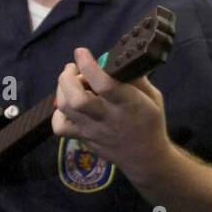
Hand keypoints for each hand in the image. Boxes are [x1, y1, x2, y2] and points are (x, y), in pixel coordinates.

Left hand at [50, 47, 169, 185]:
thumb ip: (136, 79)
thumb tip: (117, 60)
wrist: (146, 158)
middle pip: (77, 99)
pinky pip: (60, 127)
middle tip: (72, 68)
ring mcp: (92, 130)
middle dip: (68, 77)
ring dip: (62, 89)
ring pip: (65, 109)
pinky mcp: (83, 139)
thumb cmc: (150, 123)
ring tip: (70, 82)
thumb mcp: (153, 97)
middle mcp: (107, 118)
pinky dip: (58, 112)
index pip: (104, 84)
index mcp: (128, 105)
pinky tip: (68, 106)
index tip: (81, 52)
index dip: (88, 66)